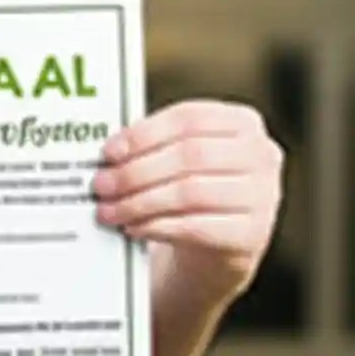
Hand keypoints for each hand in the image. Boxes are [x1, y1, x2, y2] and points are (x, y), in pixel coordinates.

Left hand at [93, 100, 284, 306]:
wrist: (215, 246)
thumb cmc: (189, 188)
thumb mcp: (177, 158)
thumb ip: (152, 146)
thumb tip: (108, 152)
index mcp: (242, 122)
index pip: (189, 118)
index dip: (144, 134)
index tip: (109, 152)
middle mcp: (261, 155)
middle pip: (190, 156)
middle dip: (136, 171)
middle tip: (101, 185)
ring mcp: (263, 196)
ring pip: (192, 193)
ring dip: (140, 202)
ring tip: (109, 211)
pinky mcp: (253, 235)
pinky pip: (198, 228)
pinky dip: (157, 226)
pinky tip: (134, 227)